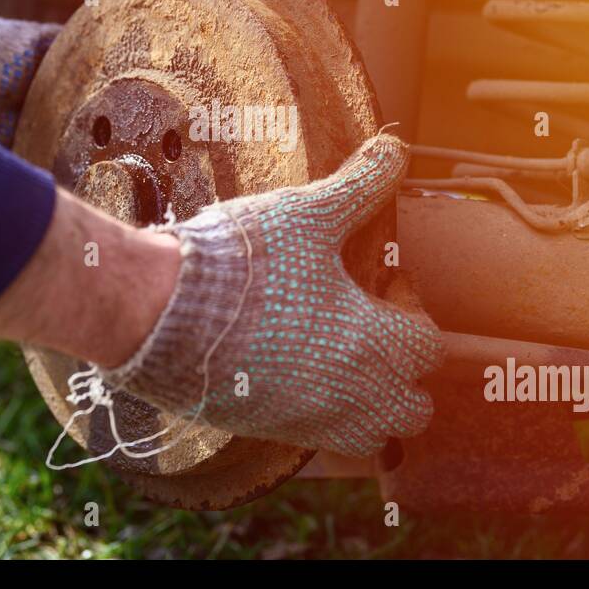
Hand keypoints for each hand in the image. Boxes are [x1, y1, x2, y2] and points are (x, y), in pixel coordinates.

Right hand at [102, 134, 442, 456]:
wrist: (159, 312)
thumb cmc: (243, 264)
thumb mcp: (307, 213)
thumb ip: (359, 185)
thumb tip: (396, 148)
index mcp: (374, 344)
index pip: (429, 347)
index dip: (411, 310)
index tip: (378, 283)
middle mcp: (351, 395)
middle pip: (411, 408)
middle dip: (401, 372)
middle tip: (366, 326)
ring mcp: (309, 421)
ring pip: (368, 437)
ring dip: (367, 403)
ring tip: (335, 355)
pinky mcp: (266, 431)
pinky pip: (316, 439)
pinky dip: (319, 413)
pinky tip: (289, 368)